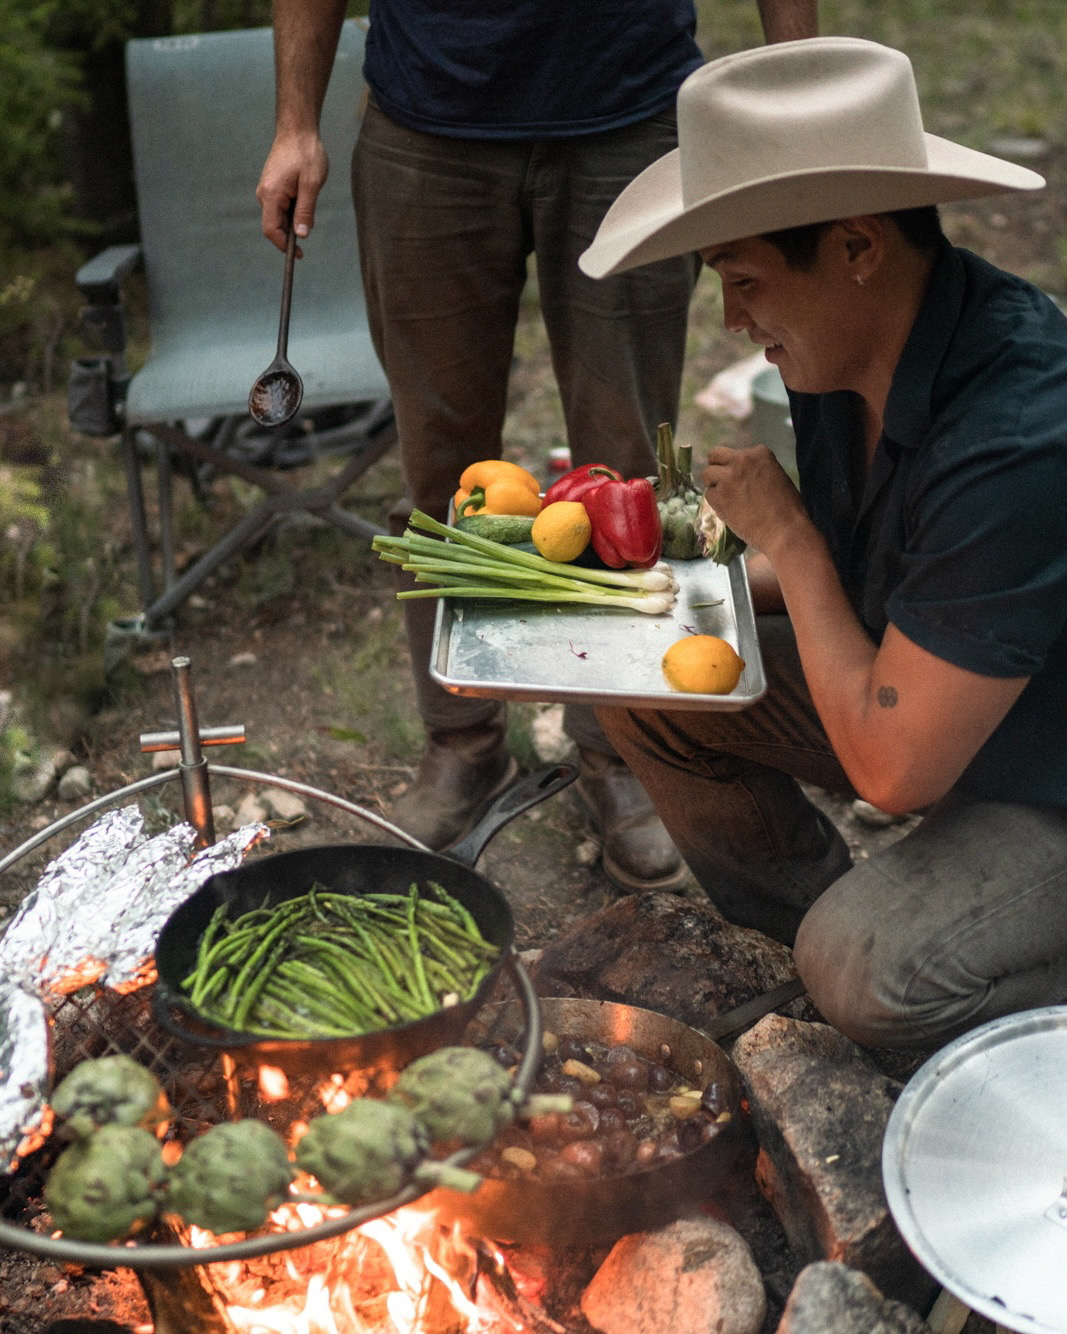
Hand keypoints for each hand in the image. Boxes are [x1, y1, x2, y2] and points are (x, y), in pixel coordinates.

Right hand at [256, 131, 329, 253]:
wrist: (297, 129)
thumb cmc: (306, 154)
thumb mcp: (312, 184)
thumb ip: (305, 211)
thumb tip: (302, 235)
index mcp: (271, 195)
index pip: (272, 231)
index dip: (284, 246)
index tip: (301, 254)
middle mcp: (264, 194)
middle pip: (275, 225)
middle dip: (292, 232)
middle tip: (311, 220)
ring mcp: (267, 189)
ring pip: (279, 216)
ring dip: (294, 218)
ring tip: (309, 197)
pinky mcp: (272, 186)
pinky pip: (281, 206)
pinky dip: (293, 208)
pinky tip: (305, 194)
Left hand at [701, 444, 810, 558]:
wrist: (783, 529)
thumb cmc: (787, 506)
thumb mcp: (775, 475)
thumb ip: (755, 469)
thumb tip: (739, 474)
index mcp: (758, 453)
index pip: (734, 452)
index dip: (734, 465)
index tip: (739, 476)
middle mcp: (740, 461)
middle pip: (714, 456)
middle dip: (717, 468)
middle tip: (724, 482)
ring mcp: (727, 478)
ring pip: (707, 474)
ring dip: (714, 485)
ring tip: (726, 497)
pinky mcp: (718, 497)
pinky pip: (708, 494)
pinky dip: (715, 501)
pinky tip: (728, 509)